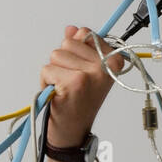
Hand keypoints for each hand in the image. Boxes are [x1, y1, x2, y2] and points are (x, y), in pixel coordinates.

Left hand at [38, 25, 124, 147]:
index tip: (81, 72)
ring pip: (55, 55)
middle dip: (62, 62)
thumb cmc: (78, 103)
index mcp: (114, 60)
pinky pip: (47, 69)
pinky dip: (46, 82)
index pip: (85, 33)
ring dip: (54, 73)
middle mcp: (107, 65)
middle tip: (70, 84)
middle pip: (67, 43)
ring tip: (64, 89)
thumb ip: (79, 47)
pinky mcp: (74, 82)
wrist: (72, 133)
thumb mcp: (85, 71)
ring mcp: (91, 74)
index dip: (74, 52)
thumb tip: (71, 29)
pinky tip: (58, 95)